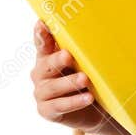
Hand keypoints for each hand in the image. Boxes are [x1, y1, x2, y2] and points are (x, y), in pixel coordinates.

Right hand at [30, 20, 124, 134]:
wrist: (92, 110)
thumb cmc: (85, 80)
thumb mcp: (83, 63)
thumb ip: (81, 50)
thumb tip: (96, 30)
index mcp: (46, 58)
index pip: (41, 44)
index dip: (40, 35)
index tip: (42, 24)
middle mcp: (39, 74)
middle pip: (45, 65)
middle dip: (57, 60)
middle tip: (68, 55)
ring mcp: (40, 93)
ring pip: (52, 87)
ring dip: (69, 82)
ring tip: (85, 79)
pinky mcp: (46, 110)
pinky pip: (59, 106)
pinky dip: (74, 102)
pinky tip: (88, 97)